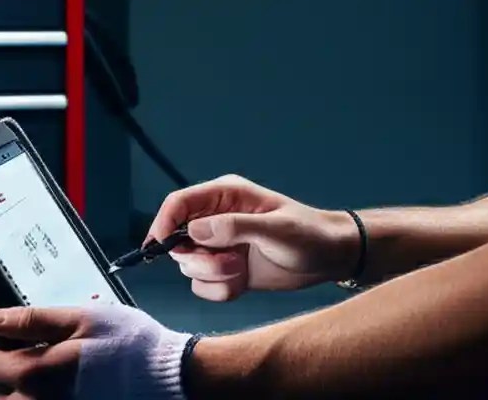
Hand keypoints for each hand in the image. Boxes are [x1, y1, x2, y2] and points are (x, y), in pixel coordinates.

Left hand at [0, 304, 192, 399]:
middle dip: (9, 379)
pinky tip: (68, 391)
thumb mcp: (83, 318)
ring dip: (25, 395)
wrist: (168, 378)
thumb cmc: (129, 344)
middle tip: (41, 363)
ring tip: (54, 380)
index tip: (21, 345)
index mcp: (36, 372)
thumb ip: (33, 319)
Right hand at [147, 174, 358, 301]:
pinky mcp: (226, 269)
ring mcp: (220, 246)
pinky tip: (243, 284)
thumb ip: (234, 227)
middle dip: (198, 258)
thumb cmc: (308, 234)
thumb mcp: (274, 228)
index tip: (158, 247)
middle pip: (178, 240)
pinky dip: (220, 290)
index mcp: (225, 196)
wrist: (329, 258)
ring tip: (241, 271)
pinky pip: (203, 285)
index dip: (163, 223)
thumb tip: (194, 231)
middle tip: (228, 264)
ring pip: (189, 265)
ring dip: (212, 275)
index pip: (179, 204)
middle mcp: (216, 219)